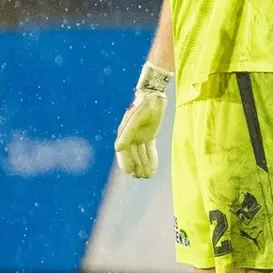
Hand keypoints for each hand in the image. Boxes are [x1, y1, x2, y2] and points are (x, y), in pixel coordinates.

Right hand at [114, 62, 171, 177]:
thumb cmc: (144, 105)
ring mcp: (140, 135)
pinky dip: (151, 158)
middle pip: (132, 154)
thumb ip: (127, 133)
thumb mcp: (137, 119)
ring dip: (144, 164)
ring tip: (148, 175)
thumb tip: (117, 148)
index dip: (125, 162)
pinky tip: (154, 169)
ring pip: (141, 153)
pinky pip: (149, 149)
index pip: (123, 150)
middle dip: (137, 165)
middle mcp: (130, 135)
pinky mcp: (149, 135)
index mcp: (124, 131)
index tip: (129, 172)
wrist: (154, 96)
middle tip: (142, 176)